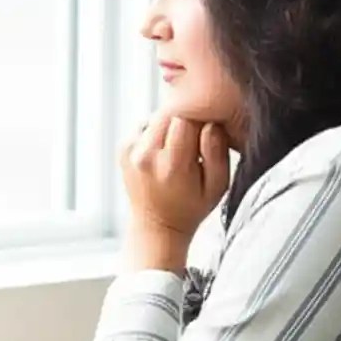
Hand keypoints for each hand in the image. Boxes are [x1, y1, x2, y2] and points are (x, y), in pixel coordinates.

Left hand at [121, 109, 230, 269]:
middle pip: (168, 113)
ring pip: (156, 117)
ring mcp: (130, 151)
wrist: (156, 226)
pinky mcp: (123, 148)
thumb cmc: (192, 207)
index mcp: (172, 165)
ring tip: (177, 149)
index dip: (199, 120)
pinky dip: (156, 132)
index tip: (205, 133)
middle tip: (193, 141)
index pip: (185, 118)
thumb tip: (211, 124)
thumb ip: (217, 153)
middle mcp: (146, 156)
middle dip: (184, 120)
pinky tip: (163, 152)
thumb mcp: (217, 186)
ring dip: (170, 126)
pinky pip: (145, 125)